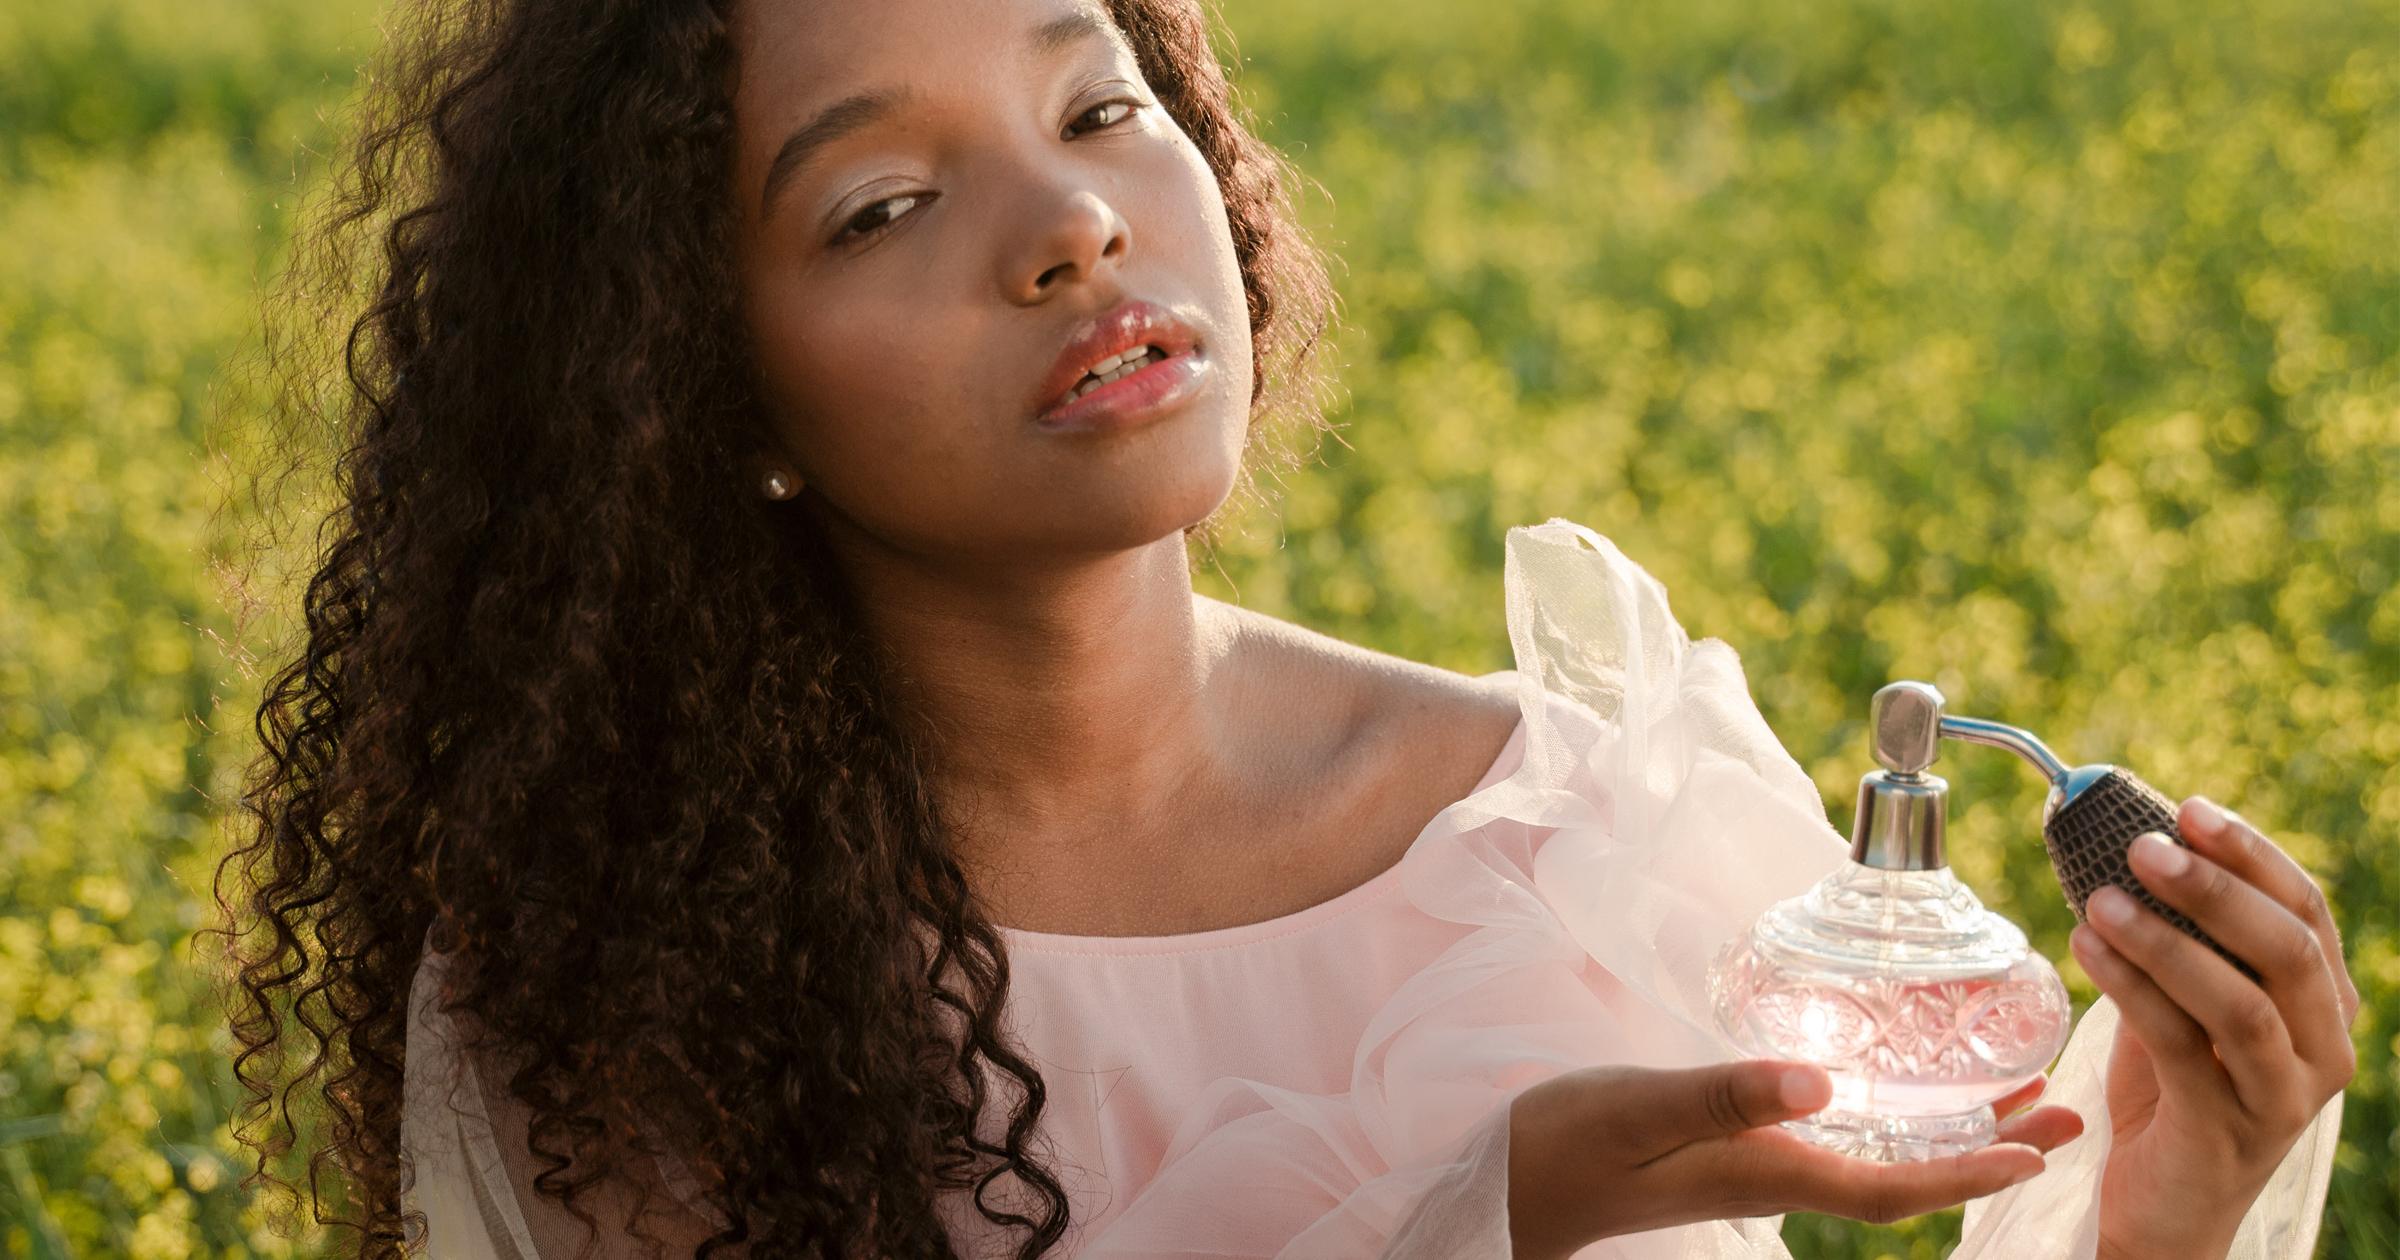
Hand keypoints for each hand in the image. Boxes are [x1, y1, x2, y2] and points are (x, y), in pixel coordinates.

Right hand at [1504, 1058, 2082, 1259]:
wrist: (1517, 1182)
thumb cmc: (1570, 1143)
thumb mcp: (1642, 1107)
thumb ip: (1727, 1094)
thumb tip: (1823, 1087)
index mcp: (1769, 1172)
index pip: (1894, 1185)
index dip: (1970, 1171)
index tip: (2041, 1149)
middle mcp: (1781, 1178)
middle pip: (1910, 1176)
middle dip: (1993, 1151)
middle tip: (2069, 1113)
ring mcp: (1764, 1168)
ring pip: (1886, 1159)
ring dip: (1957, 1133)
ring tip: (2020, 1096)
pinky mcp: (1744, 1151)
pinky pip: (1848, 1144)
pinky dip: (1900, 1119)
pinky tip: (1907, 1090)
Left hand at [2069, 796, 2360, 1259]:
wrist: (2165, 1206)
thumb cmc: (2174, 1092)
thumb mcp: (2188, 1008)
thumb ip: (2182, 943)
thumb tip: (2126, 848)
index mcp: (2323, 1008)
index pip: (2306, 913)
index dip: (2252, 855)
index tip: (2189, 809)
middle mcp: (2321, 1052)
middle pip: (2288, 951)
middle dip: (2216, 887)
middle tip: (2141, 846)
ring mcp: (2280, 1097)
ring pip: (2240, 1003)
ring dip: (2166, 941)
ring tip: (2099, 899)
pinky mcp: (2224, 1130)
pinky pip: (2180, 1047)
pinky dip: (2130, 988)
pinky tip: (2084, 948)